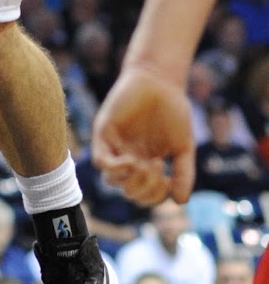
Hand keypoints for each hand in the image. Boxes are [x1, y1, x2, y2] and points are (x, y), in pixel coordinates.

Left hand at [91, 66, 194, 204]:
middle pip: (127, 191)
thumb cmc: (173, 111)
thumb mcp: (183, 147)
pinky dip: (115, 168)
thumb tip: (180, 202)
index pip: (142, 195)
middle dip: (144, 189)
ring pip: (112, 180)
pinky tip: (132, 160)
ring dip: (131, 181)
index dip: (154, 197)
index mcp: (145, 163)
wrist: (160, 81)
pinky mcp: (104, 133)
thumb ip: (183, 173)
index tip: (167, 180)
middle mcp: (128, 158)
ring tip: (147, 164)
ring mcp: (115, 146)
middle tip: (158, 168)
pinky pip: (100, 161)